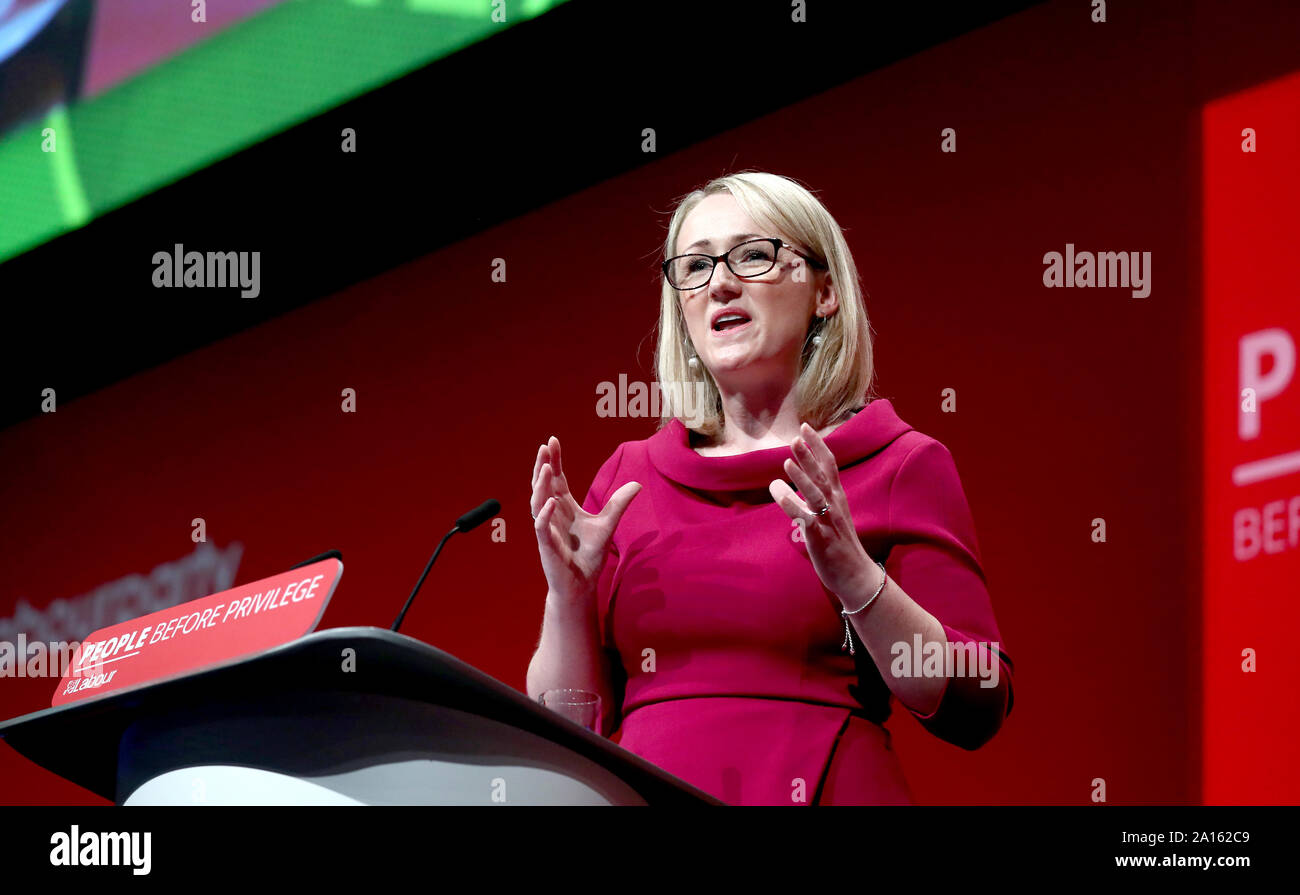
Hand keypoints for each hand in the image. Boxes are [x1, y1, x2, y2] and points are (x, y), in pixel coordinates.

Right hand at [531, 435, 640, 603]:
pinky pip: (541, 526)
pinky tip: (551, 501)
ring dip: (540, 485)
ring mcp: (547, 529)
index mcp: (564, 507)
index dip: (554, 460)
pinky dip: (544, 514)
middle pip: (543, 485)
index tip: (552, 441)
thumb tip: (637, 484)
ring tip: (546, 468)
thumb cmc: (589, 555)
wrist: (582, 583)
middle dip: (543, 466)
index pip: (556, 479)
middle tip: (545, 447)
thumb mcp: (608, 524)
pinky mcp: (546, 545)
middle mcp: (552, 514)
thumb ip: (618, 503)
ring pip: (537, 502)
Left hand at [768, 422, 878, 603]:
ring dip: (802, 477)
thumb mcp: (826, 516)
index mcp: (838, 498)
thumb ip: (805, 499)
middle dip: (809, 455)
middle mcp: (835, 506)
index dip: (818, 445)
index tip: (806, 427)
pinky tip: (779, 494)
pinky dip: (793, 505)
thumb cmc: (839, 545)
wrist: (856, 576)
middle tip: (796, 436)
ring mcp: (829, 521)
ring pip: (815, 495)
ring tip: (787, 461)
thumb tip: (779, 484)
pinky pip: (806, 519)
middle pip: (822, 475)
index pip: (830, 465)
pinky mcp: (821, 537)